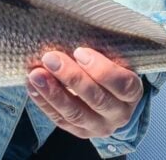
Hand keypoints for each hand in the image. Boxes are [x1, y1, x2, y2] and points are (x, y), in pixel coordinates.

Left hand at [26, 47, 142, 138]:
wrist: (110, 96)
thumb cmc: (109, 68)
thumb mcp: (114, 59)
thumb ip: (101, 50)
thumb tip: (71, 32)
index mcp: (132, 92)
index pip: (122, 84)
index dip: (101, 69)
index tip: (79, 51)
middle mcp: (119, 113)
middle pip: (96, 98)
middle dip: (71, 77)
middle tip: (50, 58)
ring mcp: (99, 126)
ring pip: (75, 113)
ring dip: (53, 92)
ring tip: (36, 74)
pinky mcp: (80, 132)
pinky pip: (60, 120)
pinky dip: (44, 103)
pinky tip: (32, 87)